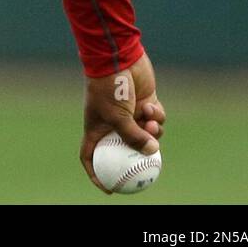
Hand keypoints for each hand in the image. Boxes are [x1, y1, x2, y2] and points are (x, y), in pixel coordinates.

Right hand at [80, 51, 164, 192]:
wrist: (118, 57)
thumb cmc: (109, 86)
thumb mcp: (118, 116)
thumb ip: (134, 137)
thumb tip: (153, 153)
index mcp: (96, 127)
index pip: (91, 156)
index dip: (96, 174)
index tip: (109, 189)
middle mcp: (112, 122)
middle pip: (125, 148)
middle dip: (139, 154)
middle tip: (150, 164)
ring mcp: (129, 112)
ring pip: (145, 134)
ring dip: (151, 132)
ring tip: (151, 123)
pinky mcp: (144, 102)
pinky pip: (155, 118)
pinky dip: (156, 116)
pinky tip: (152, 106)